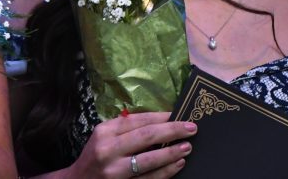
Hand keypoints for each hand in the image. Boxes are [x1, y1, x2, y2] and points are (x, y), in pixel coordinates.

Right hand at [69, 112, 194, 178]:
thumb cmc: (96, 156)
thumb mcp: (104, 137)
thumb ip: (125, 130)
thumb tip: (160, 122)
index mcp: (104, 132)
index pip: (136, 120)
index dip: (159, 117)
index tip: (178, 114)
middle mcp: (108, 149)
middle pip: (145, 136)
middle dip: (171, 131)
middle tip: (191, 128)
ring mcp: (116, 170)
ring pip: (149, 159)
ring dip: (172, 152)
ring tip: (188, 146)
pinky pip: (150, 178)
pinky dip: (167, 171)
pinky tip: (179, 164)